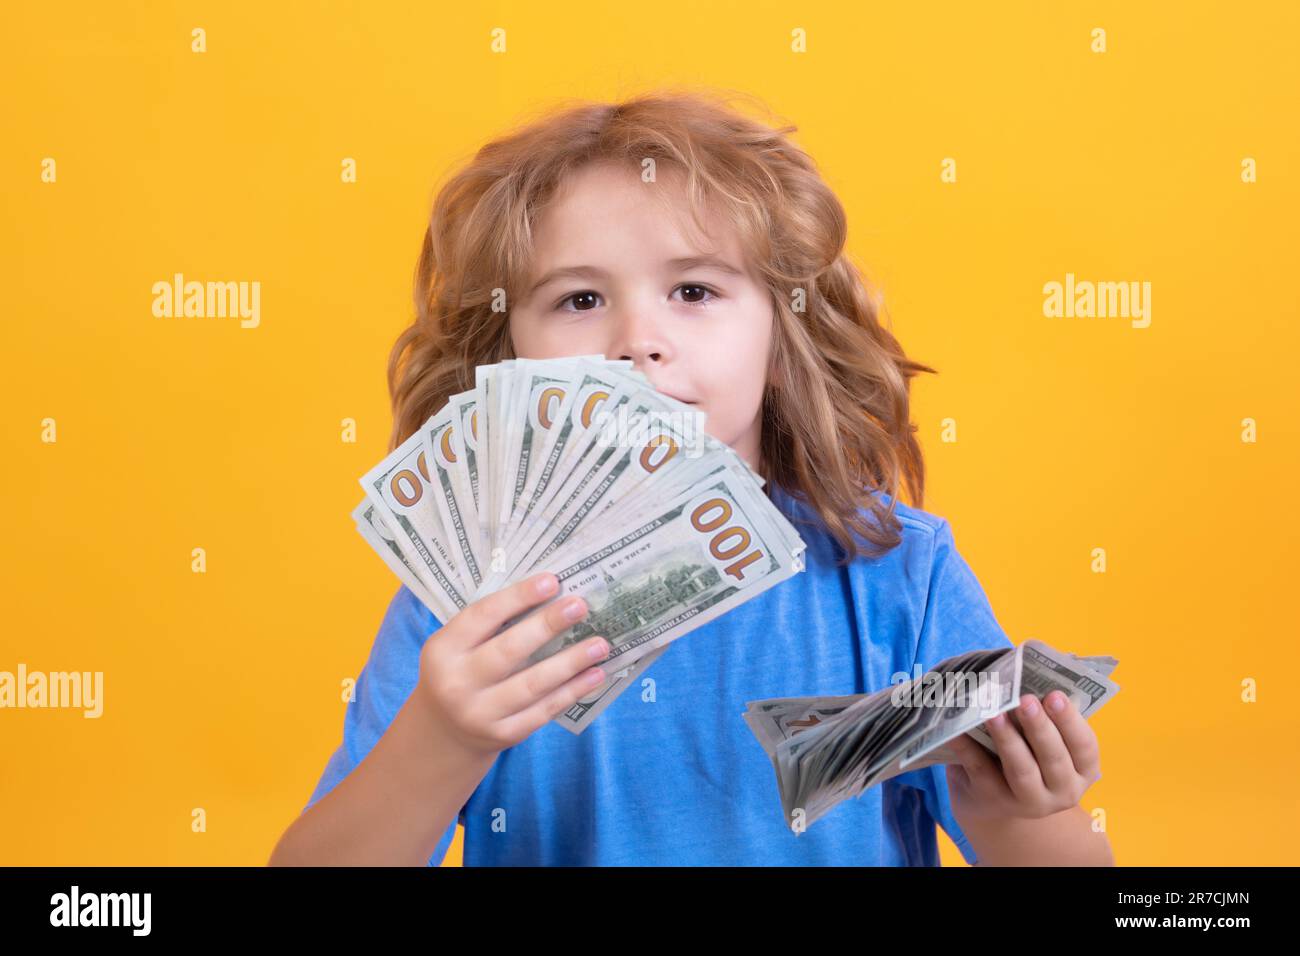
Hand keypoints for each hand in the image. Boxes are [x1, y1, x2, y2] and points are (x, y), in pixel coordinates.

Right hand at [413, 572, 610, 755]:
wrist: (446, 732)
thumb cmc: (461, 671)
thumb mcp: (458, 646)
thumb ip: (491, 624)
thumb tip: (550, 594)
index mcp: (443, 650)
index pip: (482, 617)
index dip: (517, 597)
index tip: (551, 580)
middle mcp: (457, 683)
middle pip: (509, 650)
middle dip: (547, 625)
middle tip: (580, 605)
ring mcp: (480, 713)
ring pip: (533, 684)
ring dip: (571, 662)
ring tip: (599, 644)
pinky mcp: (504, 735)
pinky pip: (544, 710)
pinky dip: (573, 690)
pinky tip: (595, 674)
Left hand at [943, 691, 1102, 821]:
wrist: (996, 803)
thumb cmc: (1027, 756)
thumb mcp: (1045, 741)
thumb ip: (1046, 714)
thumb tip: (1035, 668)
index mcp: (1081, 770)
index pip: (1084, 746)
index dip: (1070, 721)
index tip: (1055, 694)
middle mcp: (1062, 791)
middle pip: (1053, 759)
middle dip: (1039, 728)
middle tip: (1026, 700)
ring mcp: (1028, 801)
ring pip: (1021, 770)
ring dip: (1008, 739)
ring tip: (994, 713)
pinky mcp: (994, 800)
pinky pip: (981, 771)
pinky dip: (969, 749)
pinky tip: (958, 730)